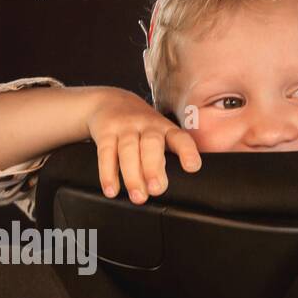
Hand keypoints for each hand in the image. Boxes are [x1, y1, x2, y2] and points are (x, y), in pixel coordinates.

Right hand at [87, 88, 201, 203]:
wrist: (109, 100)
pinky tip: (112, 190)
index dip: (187, 151)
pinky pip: (105, 153)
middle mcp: (146, 125)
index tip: (192, 167)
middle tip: (156, 189)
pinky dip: (107, 174)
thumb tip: (165, 189)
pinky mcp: (105, 131)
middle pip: (151, 144)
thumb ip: (164, 157)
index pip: (179, 138)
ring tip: (137, 196)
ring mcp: (124, 127)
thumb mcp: (157, 133)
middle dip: (154, 168)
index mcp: (164, 128)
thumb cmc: (138, 127)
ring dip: (132, 176)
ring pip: (128, 150)